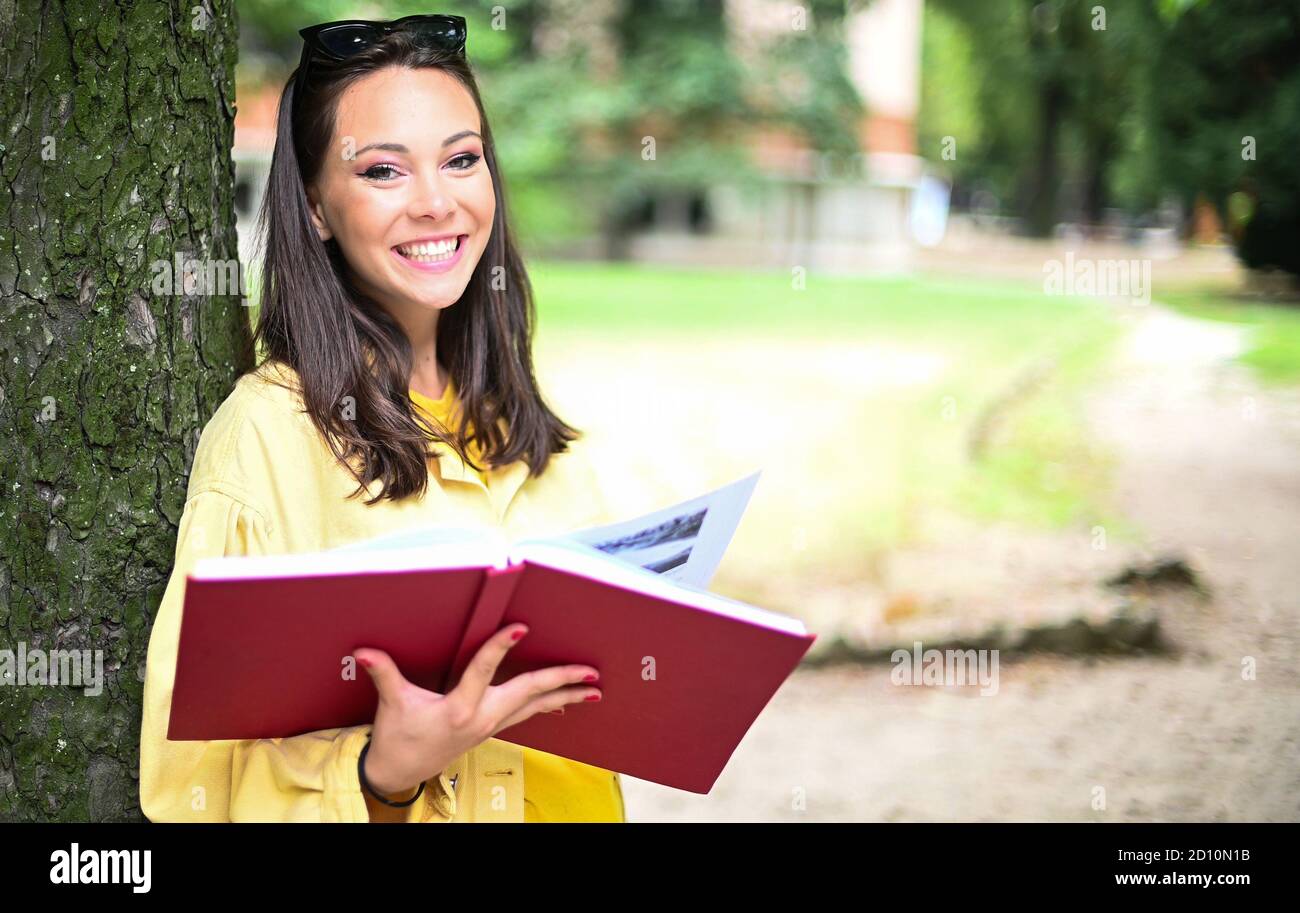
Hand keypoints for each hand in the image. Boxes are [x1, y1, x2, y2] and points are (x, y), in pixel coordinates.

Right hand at [354, 623, 600, 795]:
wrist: (399, 772)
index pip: (484, 671)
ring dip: (566, 696)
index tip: (519, 628)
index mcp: (459, 708)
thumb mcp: (392, 703)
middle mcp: (482, 717)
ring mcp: (490, 725)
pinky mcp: (491, 728)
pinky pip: (527, 714)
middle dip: (562, 681)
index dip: (500, 648)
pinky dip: (549, 704)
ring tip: (595, 688)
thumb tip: (363, 650)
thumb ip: (384, 673)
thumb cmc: (397, 737)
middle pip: (529, 693)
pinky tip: (566, 701)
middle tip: (591, 671)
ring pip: (535, 706)